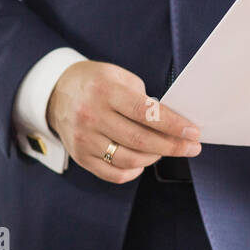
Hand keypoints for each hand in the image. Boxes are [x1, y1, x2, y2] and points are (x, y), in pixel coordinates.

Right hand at [46, 60, 200, 182]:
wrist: (56, 92)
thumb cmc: (95, 83)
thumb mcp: (118, 76)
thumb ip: (143, 98)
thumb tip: (171, 123)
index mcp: (105, 92)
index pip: (145, 113)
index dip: (173, 125)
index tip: (193, 132)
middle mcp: (92, 116)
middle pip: (140, 140)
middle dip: (172, 146)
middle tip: (191, 147)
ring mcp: (84, 139)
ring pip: (128, 159)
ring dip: (154, 158)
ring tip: (164, 151)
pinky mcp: (80, 156)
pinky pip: (112, 173)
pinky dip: (133, 171)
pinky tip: (142, 162)